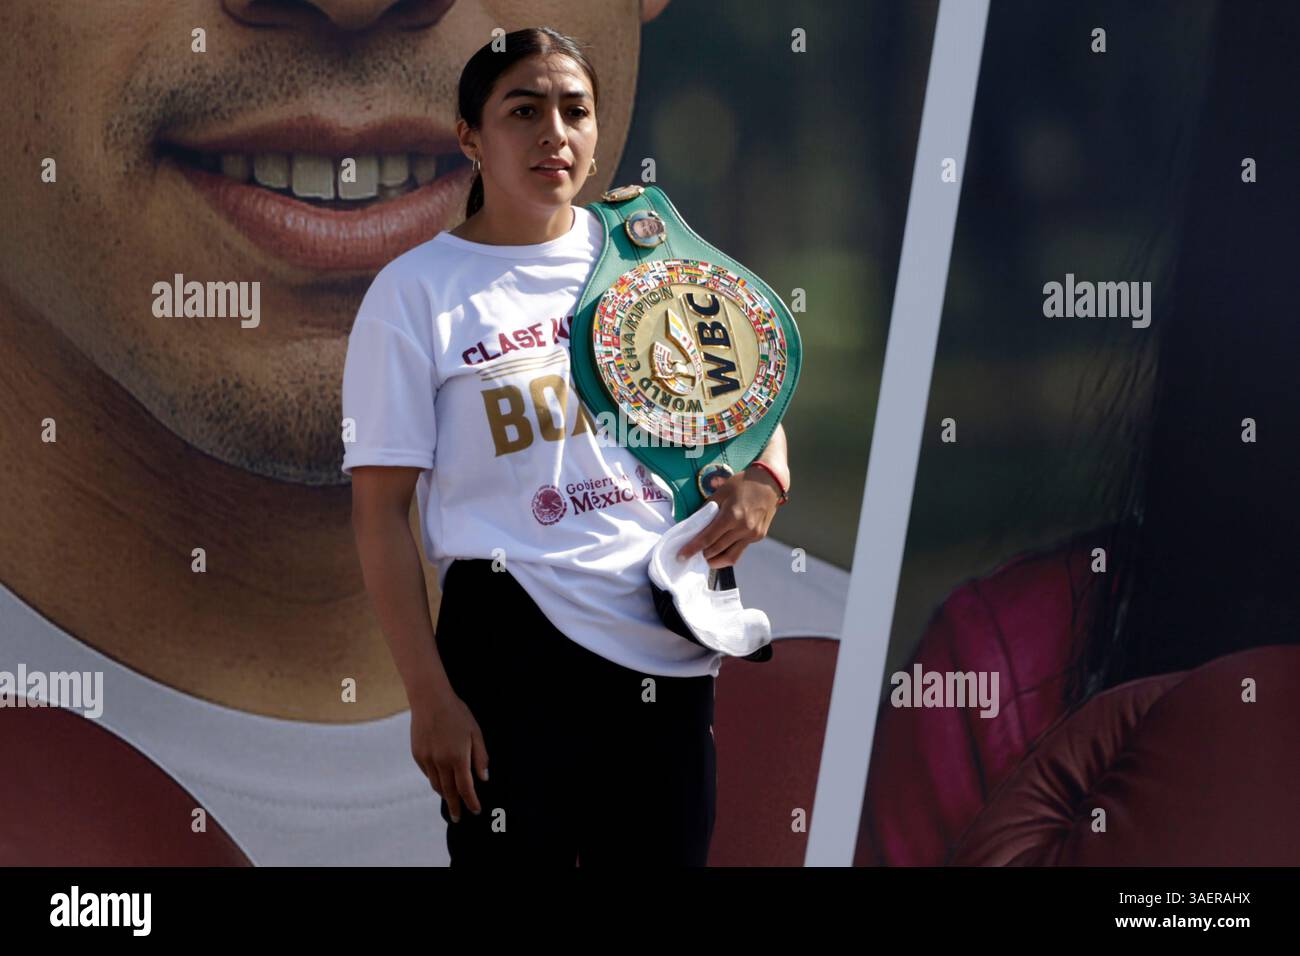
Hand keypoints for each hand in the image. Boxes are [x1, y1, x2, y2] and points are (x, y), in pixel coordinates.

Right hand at [409, 691, 489, 823]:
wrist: (430, 699)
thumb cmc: (457, 713)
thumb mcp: (476, 732)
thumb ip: (481, 757)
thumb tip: (483, 778)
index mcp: (458, 757)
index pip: (466, 788)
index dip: (471, 801)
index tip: (475, 811)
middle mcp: (441, 762)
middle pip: (449, 792)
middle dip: (455, 806)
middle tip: (458, 818)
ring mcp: (427, 759)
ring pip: (436, 784)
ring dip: (444, 795)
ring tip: (450, 801)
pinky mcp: (417, 754)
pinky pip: (428, 773)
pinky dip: (435, 780)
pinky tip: (440, 780)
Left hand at [676, 466, 782, 567]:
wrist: (769, 482)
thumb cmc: (742, 484)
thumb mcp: (720, 493)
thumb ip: (706, 510)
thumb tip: (693, 525)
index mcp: (731, 515)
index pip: (707, 538)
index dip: (693, 548)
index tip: (681, 556)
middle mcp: (743, 528)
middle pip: (717, 549)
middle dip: (702, 555)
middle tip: (690, 556)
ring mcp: (752, 535)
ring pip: (730, 557)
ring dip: (715, 560)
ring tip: (705, 558)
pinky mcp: (758, 537)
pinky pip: (740, 550)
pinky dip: (727, 552)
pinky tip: (720, 549)